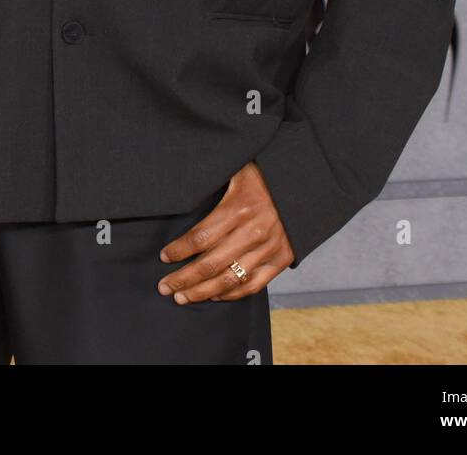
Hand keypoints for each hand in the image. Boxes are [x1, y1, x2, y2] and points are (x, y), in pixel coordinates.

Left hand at [157, 162, 293, 302]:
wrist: (302, 182)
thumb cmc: (262, 175)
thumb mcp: (234, 170)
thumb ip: (210, 185)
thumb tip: (180, 195)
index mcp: (239, 208)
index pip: (200, 237)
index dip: (179, 250)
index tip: (164, 256)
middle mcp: (254, 232)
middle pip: (211, 264)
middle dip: (183, 278)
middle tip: (164, 286)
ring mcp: (269, 248)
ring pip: (229, 279)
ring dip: (202, 292)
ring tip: (182, 297)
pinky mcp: (281, 259)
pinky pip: (253, 285)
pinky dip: (231, 294)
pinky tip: (214, 296)